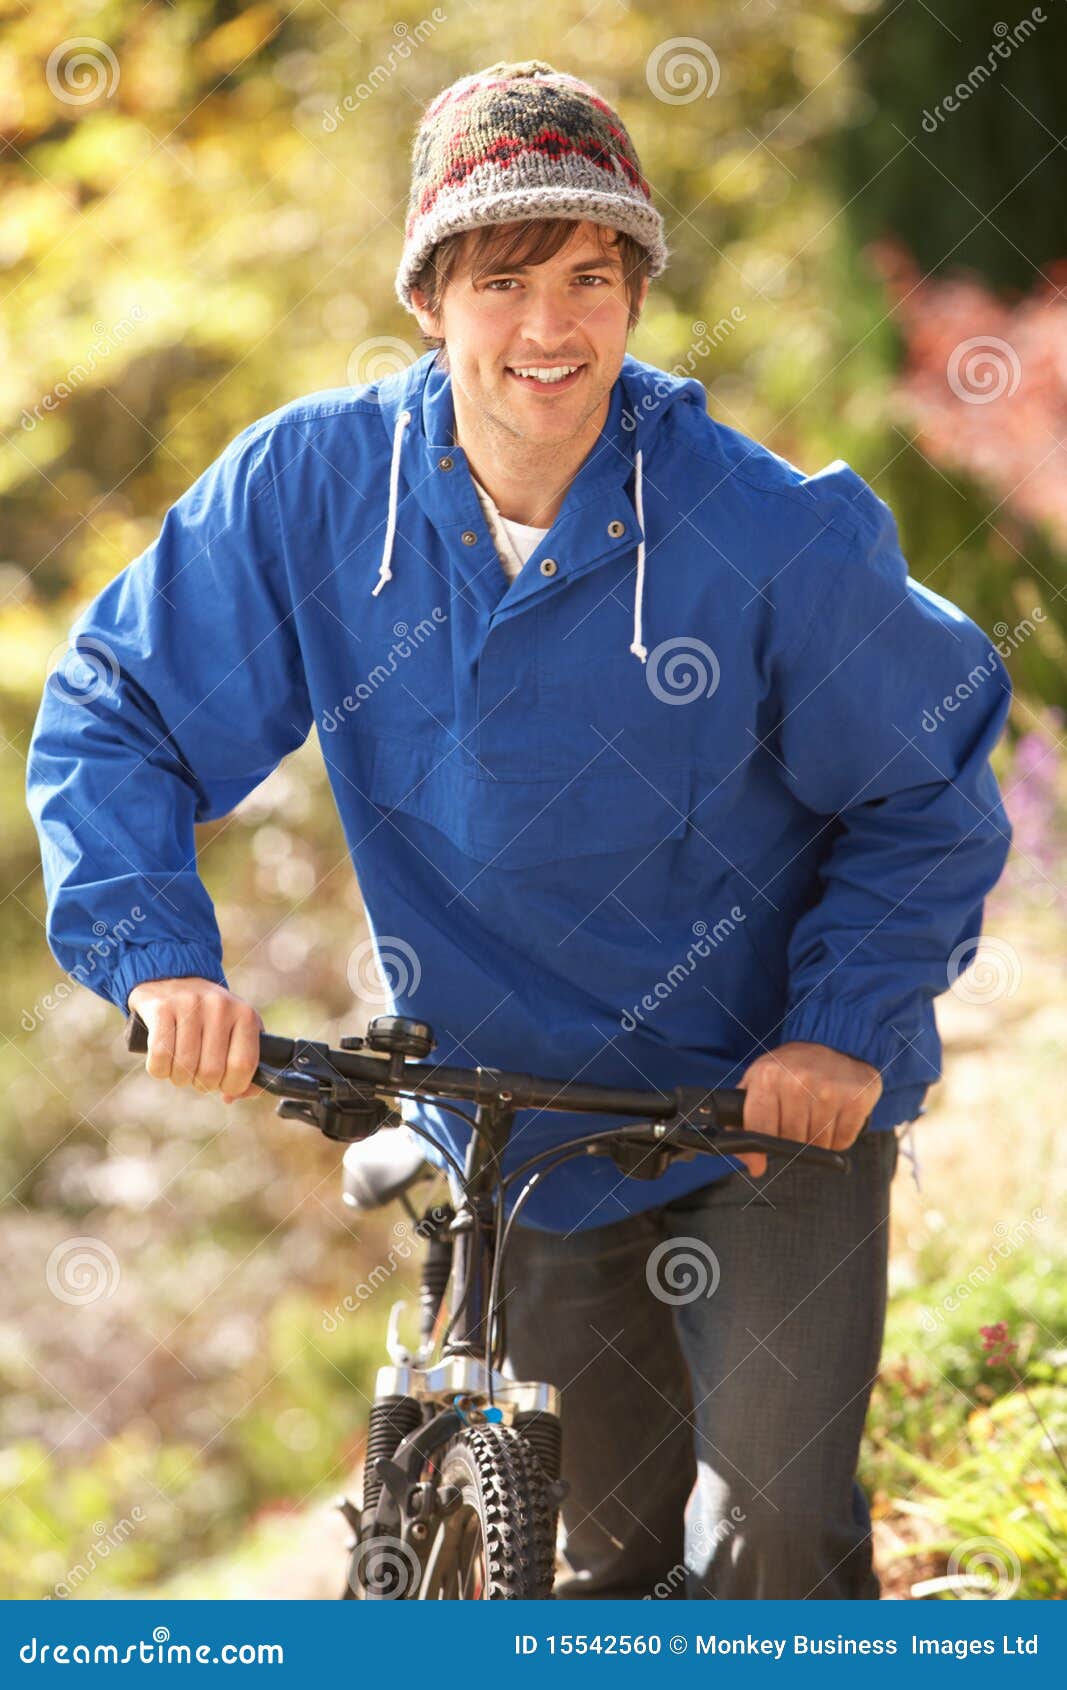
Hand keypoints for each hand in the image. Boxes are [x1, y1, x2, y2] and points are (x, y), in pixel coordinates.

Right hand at [126, 977, 263, 1102]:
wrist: (171, 977)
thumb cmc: (208, 1016)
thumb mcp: (235, 1031)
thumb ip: (244, 1065)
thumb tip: (232, 1096)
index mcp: (245, 1015)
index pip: (244, 1065)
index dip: (232, 1085)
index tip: (223, 1085)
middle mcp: (220, 1007)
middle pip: (211, 1071)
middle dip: (202, 1084)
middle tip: (197, 1075)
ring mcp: (189, 1005)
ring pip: (184, 1068)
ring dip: (179, 1078)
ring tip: (180, 1068)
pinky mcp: (161, 1008)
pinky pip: (160, 1057)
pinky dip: (159, 1070)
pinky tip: (162, 1061)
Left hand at [733, 1041, 882, 1178]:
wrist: (831, 1046)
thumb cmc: (789, 1070)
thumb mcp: (758, 1083)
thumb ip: (744, 1122)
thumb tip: (754, 1165)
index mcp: (768, 1075)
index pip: (760, 1128)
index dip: (758, 1151)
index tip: (759, 1163)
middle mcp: (798, 1079)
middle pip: (791, 1140)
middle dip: (792, 1140)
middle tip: (796, 1123)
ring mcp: (829, 1088)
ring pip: (818, 1143)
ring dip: (817, 1141)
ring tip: (816, 1117)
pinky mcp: (856, 1097)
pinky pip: (843, 1140)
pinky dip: (839, 1138)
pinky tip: (834, 1117)